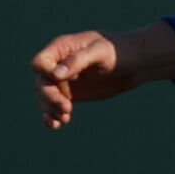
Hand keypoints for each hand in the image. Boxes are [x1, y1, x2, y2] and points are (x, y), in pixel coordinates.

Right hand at [31, 21, 174, 129]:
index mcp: (62, 48)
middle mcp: (59, 65)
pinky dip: (51, 116)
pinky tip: (56, 125)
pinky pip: (54, 107)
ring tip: (66, 118)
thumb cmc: (118, 51)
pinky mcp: (72, 95)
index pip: (40, 63)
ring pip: (44, 97)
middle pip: (41, 84)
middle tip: (68, 109)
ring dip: (50, 109)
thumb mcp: (100, 52)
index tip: (62, 80)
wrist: (135, 64)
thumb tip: (56, 75)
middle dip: (50, 98)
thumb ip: (78, 61)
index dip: (45, 74)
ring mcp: (65, 81)